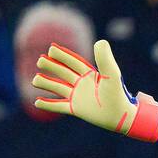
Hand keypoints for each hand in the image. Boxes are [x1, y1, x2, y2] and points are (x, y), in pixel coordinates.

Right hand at [32, 39, 157, 141]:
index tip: (51, 49)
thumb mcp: (111, 74)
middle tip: (40, 60)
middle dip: (52, 67)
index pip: (73, 62)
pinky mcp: (77, 109)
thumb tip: (100, 41)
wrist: (122, 116)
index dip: (62, 55)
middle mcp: (83, 84)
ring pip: (59, 88)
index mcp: (90, 75)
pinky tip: (36, 102)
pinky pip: (60, 106)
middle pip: (63, 73)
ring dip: (47, 84)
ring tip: (34, 80)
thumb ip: (104, 59)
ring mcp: (79, 97)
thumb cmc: (118, 94)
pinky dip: (48, 105)